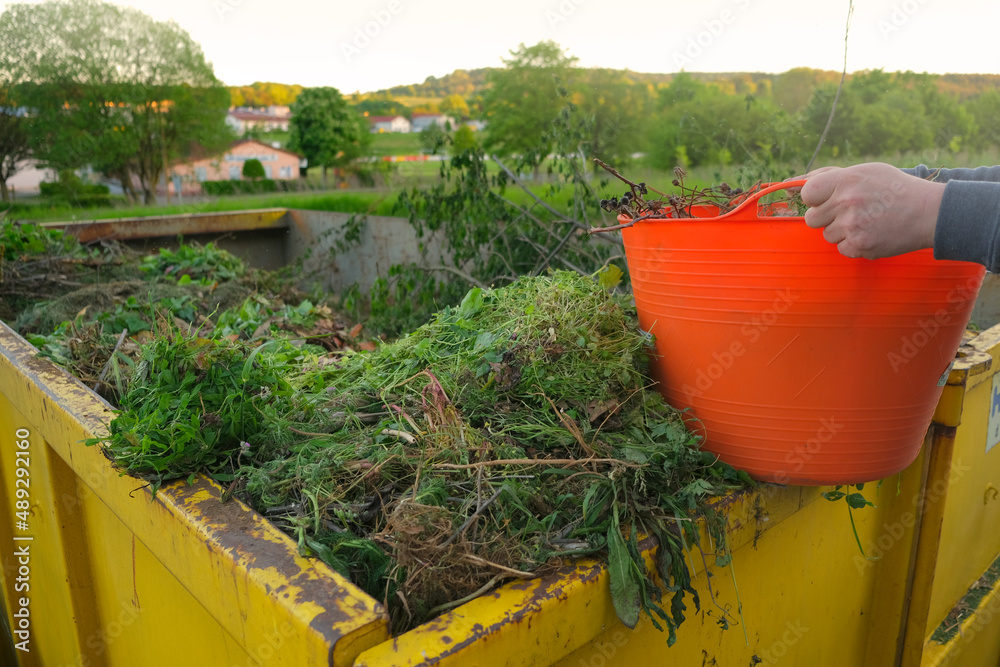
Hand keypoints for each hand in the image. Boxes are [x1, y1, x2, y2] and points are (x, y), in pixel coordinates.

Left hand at [798, 162, 943, 258]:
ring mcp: (853, 226)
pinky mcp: (860, 246)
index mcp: (845, 180)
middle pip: (812, 219)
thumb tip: (795, 183)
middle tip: (848, 212)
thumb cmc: (894, 188)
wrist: (928, 212)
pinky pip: (842, 249)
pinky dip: (853, 244)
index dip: (815, 198)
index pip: (808, 194)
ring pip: (827, 235)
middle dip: (826, 217)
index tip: (826, 199)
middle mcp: (846, 203)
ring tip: (866, 221)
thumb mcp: (866, 171)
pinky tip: (871, 233)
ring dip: (841, 231)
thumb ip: (831, 176)